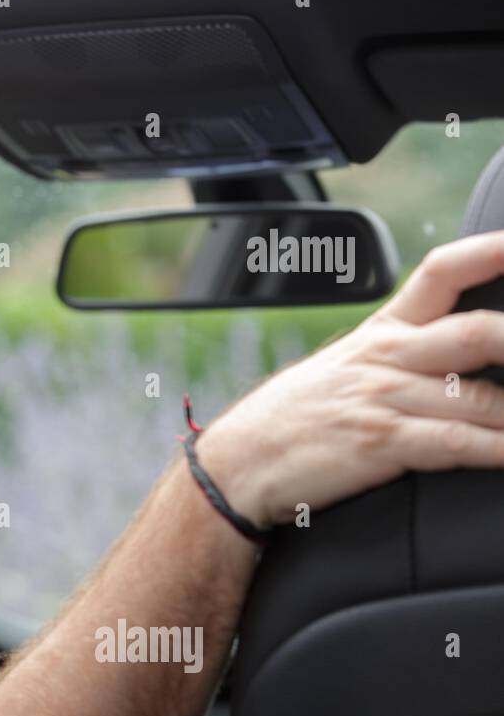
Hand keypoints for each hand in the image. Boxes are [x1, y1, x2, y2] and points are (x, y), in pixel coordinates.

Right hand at [198, 230, 503, 527]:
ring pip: (485, 398)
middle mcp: (388, 359)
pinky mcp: (382, 444)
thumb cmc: (293, 420)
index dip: (494, 252)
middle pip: (481, 331)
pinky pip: (459, 444)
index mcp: (381, 332)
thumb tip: (464, 353)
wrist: (238, 463)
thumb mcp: (343, 369)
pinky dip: (500, 451)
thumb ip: (403, 355)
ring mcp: (385, 400)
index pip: (442, 272)